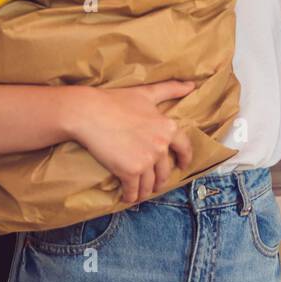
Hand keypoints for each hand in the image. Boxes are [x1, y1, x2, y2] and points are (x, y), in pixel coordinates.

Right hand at [70, 80, 194, 203]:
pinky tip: (127, 197)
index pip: (184, 148)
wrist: (89, 113)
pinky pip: (134, 191)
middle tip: (154, 182)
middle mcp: (161, 145)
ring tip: (140, 191)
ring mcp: (146, 160)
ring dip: (145, 190)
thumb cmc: (115, 101)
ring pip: (150, 184)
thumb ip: (170, 89)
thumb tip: (191, 85)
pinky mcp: (130, 172)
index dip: (184, 159)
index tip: (182, 166)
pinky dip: (131, 196)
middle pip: (165, 171)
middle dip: (159, 179)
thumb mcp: (146, 93)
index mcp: (168, 127)